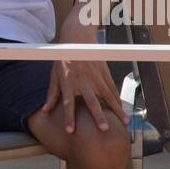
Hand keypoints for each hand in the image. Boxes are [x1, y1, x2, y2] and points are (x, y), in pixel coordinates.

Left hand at [42, 19, 128, 133]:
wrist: (77, 38)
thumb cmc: (63, 57)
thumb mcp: (54, 74)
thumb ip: (52, 93)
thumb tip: (45, 110)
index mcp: (68, 82)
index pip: (67, 103)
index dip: (68, 117)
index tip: (70, 130)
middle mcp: (82, 81)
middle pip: (91, 100)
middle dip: (98, 115)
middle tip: (104, 129)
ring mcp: (95, 76)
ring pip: (108, 95)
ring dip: (116, 109)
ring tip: (124, 121)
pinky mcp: (104, 72)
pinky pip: (112, 88)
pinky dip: (118, 99)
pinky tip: (122, 109)